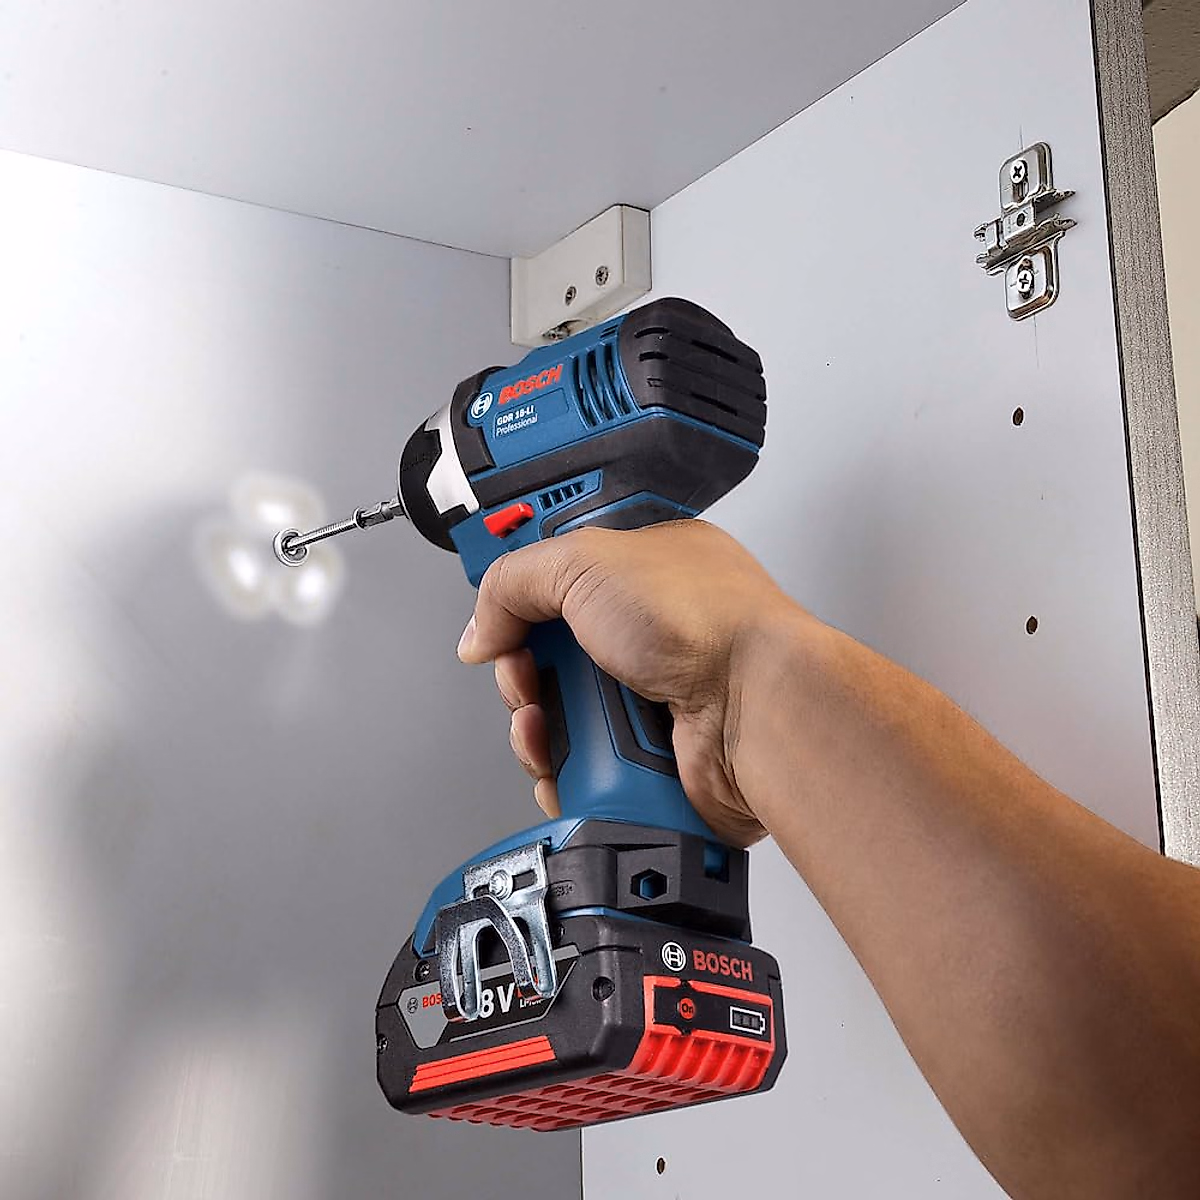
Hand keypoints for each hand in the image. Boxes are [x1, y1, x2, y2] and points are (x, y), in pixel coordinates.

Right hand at [456, 520, 800, 845]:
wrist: (754, 709)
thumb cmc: (708, 624)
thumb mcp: (587, 563)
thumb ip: (514, 582)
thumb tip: (481, 628)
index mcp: (639, 573)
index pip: (556, 578)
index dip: (518, 597)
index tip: (494, 611)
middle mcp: (643, 636)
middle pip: (543, 658)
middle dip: (520, 674)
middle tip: (528, 676)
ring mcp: (644, 700)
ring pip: (554, 722)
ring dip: (536, 730)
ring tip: (551, 726)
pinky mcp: (644, 760)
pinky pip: (577, 772)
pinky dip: (564, 773)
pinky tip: (572, 761)